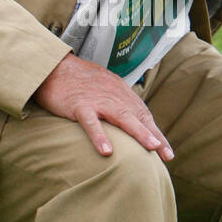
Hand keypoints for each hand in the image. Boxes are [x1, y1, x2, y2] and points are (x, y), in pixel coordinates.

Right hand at [32, 53, 173, 160]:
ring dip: (138, 133)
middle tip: (167, 154)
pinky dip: (99, 136)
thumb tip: (130, 121)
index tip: (166, 151)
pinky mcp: (79, 105)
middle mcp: (113, 96)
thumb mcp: (104, 87)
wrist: (54, 66)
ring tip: (151, 148)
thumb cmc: (78, 81)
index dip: (155, 132)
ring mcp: (97, 100)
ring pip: (122, 117)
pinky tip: (107, 151)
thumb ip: (117, 102)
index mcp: (120, 93)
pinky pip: (91, 122)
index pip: (142, 115)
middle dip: (154, 136)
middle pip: (138, 117)